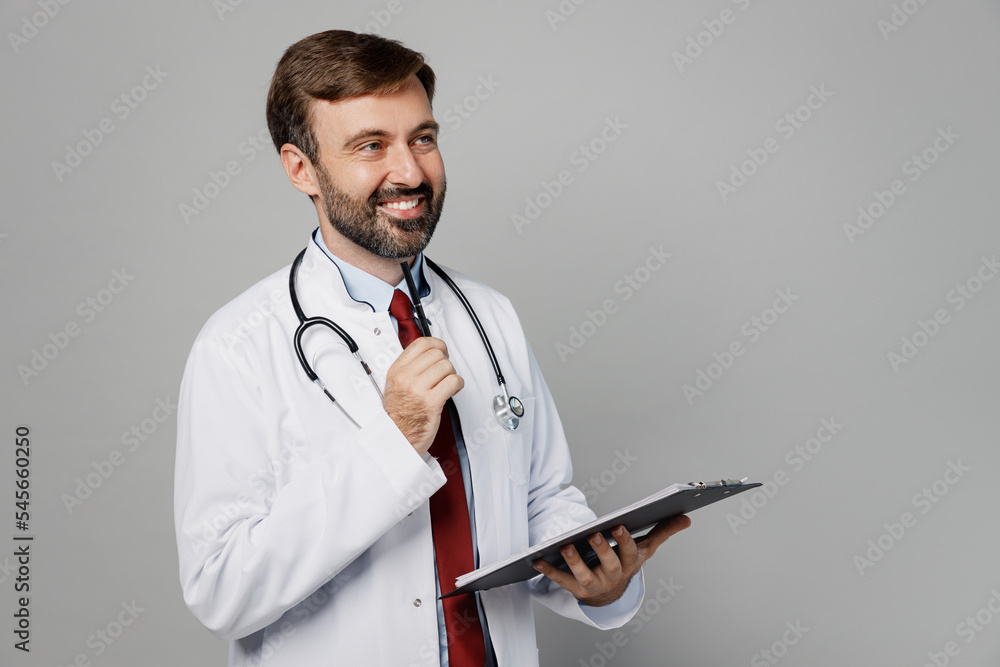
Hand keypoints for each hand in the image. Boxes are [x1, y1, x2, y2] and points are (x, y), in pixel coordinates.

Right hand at [382, 336, 463, 455]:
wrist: (397, 438)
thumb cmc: (398, 415)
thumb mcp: (395, 385)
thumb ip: (409, 368)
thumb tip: (429, 353)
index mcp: (397, 371)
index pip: (421, 344)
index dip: (437, 345)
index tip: (442, 351)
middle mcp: (405, 378)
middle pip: (436, 354)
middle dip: (445, 362)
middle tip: (445, 373)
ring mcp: (417, 389)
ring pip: (446, 366)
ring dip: (452, 374)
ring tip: (448, 383)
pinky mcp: (431, 402)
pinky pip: (453, 381)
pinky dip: (458, 384)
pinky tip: (453, 390)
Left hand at [532, 515, 690, 606]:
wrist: (610, 595)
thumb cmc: (626, 563)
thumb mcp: (645, 549)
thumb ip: (663, 531)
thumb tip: (686, 517)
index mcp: (630, 563)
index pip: (630, 552)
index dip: (624, 541)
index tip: (619, 526)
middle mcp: (613, 576)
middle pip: (609, 564)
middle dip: (602, 550)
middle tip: (594, 535)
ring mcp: (594, 584)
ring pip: (584, 576)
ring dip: (575, 562)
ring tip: (565, 547)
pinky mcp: (575, 589)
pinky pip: (561, 581)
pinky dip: (549, 571)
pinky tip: (537, 560)